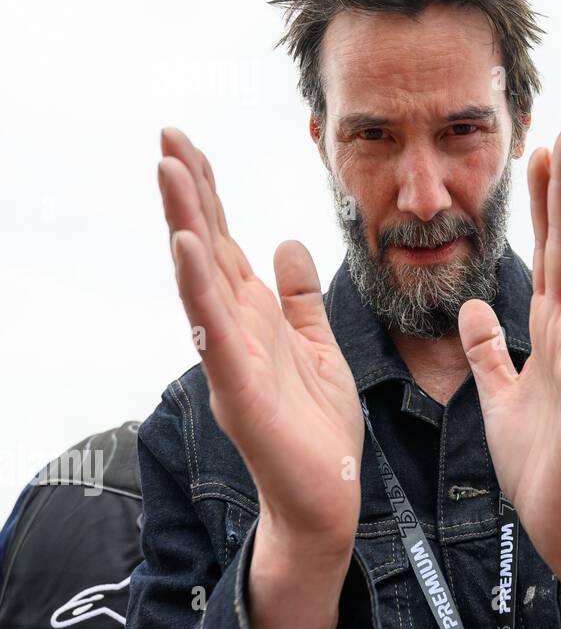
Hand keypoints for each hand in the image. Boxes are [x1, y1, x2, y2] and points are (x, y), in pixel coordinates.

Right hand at [157, 128, 362, 551]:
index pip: (225, 242)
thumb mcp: (318, 345)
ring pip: (201, 278)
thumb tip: (288, 242)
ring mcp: (230, 355)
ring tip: (168, 169)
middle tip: (166, 136)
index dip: (209, 193)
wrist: (326, 492)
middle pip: (206, 247)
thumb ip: (300, 298)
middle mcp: (233, 327)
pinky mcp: (240, 386)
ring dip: (185, 222)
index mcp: (254, 315)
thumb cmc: (317, 424)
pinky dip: (200, 286)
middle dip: (188, 191)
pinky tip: (191, 244)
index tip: (187, 144)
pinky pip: (216, 329)